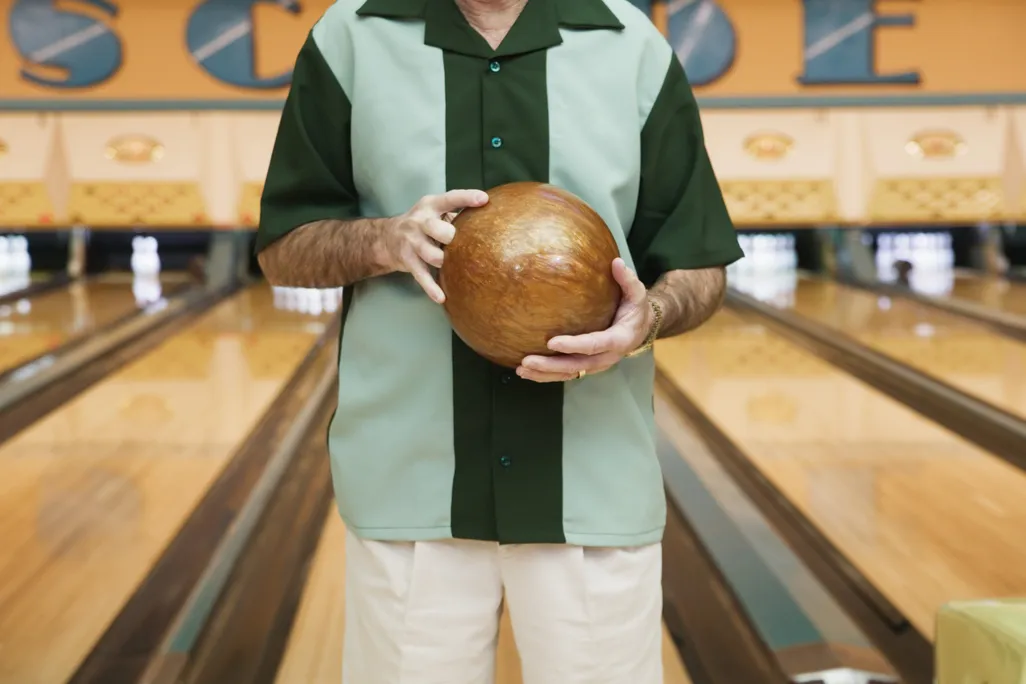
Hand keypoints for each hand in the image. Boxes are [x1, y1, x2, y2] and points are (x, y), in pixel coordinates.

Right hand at [382, 189, 487, 302]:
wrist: (386, 238)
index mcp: (430, 206)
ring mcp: (411, 241)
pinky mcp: (408, 260)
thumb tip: (488, 220)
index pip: (449, 198)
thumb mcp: (434, 212)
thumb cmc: (421, 225)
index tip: (483, 199)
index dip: (466, 198)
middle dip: (449, 236)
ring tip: (451, 265)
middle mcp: (419, 221)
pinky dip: (431, 288)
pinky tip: (441, 297)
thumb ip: (455, 214)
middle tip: (457, 241)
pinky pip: (422, 275)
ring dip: (444, 262)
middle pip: (435, 227)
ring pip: (431, 255)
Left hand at [517, 258, 651, 382]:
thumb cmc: (636, 309)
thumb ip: (628, 280)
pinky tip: (527, 372)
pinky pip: (566, 374)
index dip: (573, 345)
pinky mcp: (586, 366)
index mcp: (619, 340)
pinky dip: (546, 375)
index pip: (594, 345)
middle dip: (551, 366)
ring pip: (569, 374)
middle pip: (577, 366)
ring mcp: (596, 365)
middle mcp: (606, 357)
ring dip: (544, 374)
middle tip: (527, 361)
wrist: (640, 329)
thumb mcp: (637, 294)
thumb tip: (616, 263)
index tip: (551, 342)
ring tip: (522, 369)